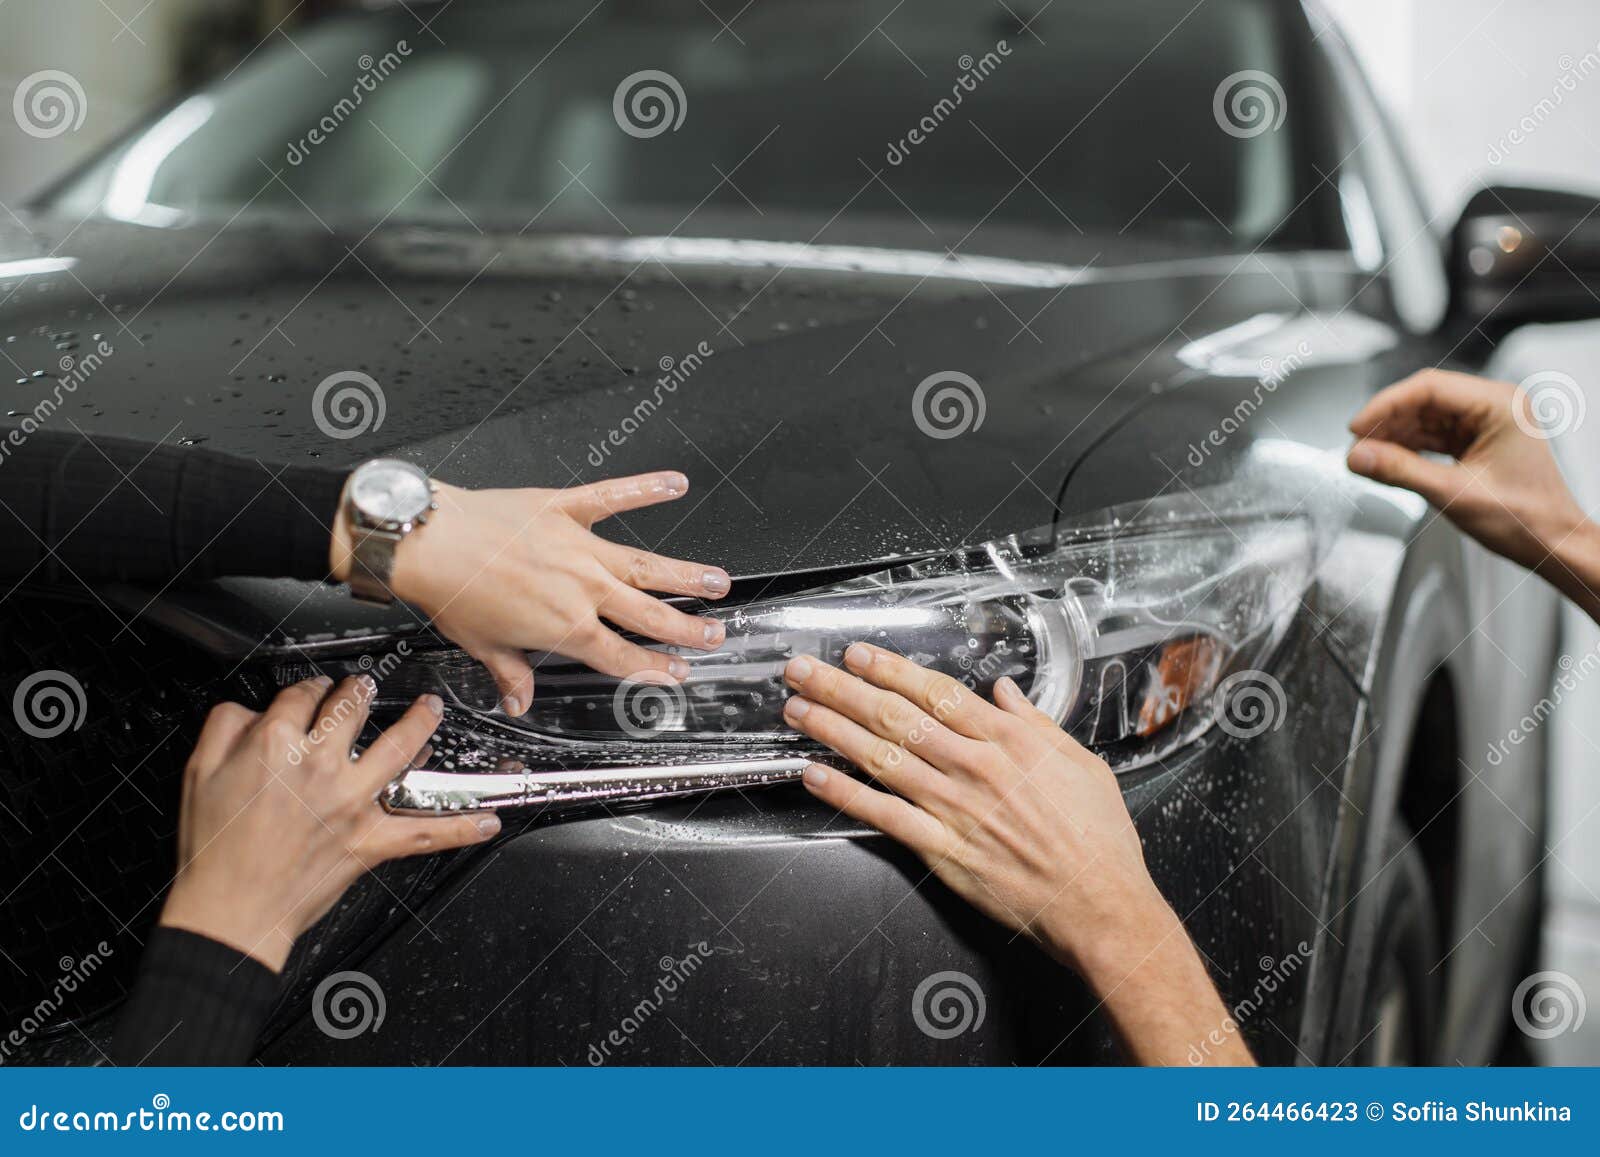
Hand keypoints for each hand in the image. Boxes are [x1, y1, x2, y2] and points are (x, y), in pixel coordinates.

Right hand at [160, 677, 498, 971]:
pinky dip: (460, 829)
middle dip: (361, 690)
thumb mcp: (199, 771)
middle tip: (365, 687)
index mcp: (276, 745)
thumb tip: (252, 709)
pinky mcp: (369, 841)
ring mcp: (352, 803)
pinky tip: (488, 820)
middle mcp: (321, 766)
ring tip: (430, 709)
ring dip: (420, 723)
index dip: (308, 687)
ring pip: (399, 747)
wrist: (230, 910)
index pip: (302, 695)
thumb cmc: (214, 848)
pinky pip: (424, 833)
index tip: (312, 690)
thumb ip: (227, 726)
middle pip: (353, 708)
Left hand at [331, 471, 730, 715]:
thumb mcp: (483, 646)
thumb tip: (517, 700)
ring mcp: (579, 548)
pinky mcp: (565, 509)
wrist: (430, 542)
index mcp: (566, 627)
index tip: (677, 673)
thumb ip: (510, 674)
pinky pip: (612, 497)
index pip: (621, 656)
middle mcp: (583, 589)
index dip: (653, 669)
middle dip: (685, 629)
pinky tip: (675, 482)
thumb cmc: (453, 590)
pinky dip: (645, 488)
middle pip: (647, 614)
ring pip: (645, 565)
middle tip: (715, 634)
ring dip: (685, 574)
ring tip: (716, 580)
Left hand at [781, 643, 1252, 1063]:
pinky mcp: (944, 850)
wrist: (1102, 905)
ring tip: (797, 711)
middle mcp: (976, 767)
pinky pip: (884, 816)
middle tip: (803, 670)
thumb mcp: (1081, 763)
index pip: (936, 693)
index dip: (891, 670)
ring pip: (881, 758)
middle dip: (843, 689)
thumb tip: (1006, 693)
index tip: (857, 654)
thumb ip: (1037, 723)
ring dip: (832, 731)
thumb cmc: (1099, 839)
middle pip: (896, 717)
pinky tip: (815, 776)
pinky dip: (846, 794)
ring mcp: (956, 809)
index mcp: (1009, 741)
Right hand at [1347, 369, 1592, 574]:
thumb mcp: (1453, 493)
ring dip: (1395, 436)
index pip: (1429, 388)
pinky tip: (1389, 460)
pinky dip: (1410, 448)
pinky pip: (1434, 435)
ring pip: (1426, 417)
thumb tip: (1358, 456)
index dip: (1386, 406)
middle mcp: (1495, 406)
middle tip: (1357, 447)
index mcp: (1500, 405)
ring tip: (1368, 457)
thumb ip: (1400, 471)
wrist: (1551, 543)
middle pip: (1424, 400)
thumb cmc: (1525, 518)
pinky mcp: (1478, 439)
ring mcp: (1486, 422)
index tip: (1357, 428)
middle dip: (1387, 423)